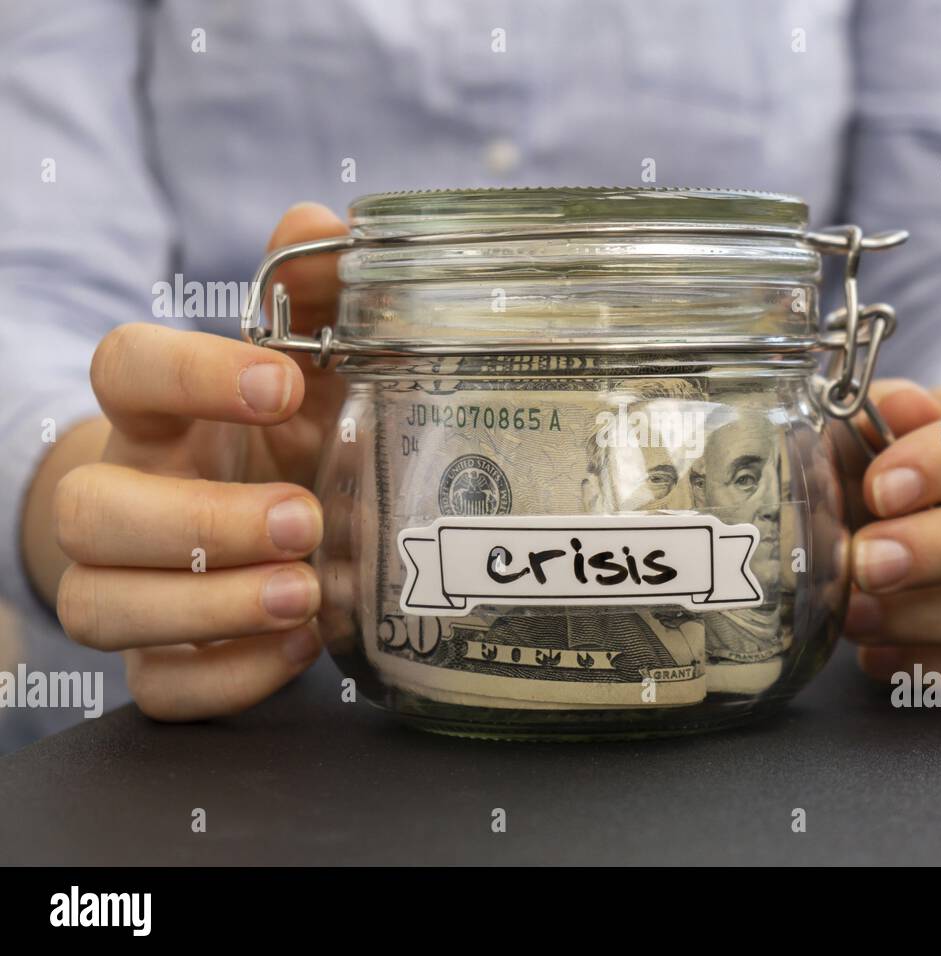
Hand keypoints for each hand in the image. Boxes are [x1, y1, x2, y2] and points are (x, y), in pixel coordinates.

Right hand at [52, 203, 347, 719]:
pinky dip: (227, 676)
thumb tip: (329, 226)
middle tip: (303, 518)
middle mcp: (125, 495)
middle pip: (97, 508)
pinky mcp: (160, 660)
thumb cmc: (274, 438)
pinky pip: (159, 689)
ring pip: (105, 606)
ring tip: (308, 592)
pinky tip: (301, 649)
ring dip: (208, 605)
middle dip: (198, 520)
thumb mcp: (305, 368)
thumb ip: (317, 298)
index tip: (278, 379)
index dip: (188, 372)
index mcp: (158, 414)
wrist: (243, 526)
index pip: (123, 369)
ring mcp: (129, 582)